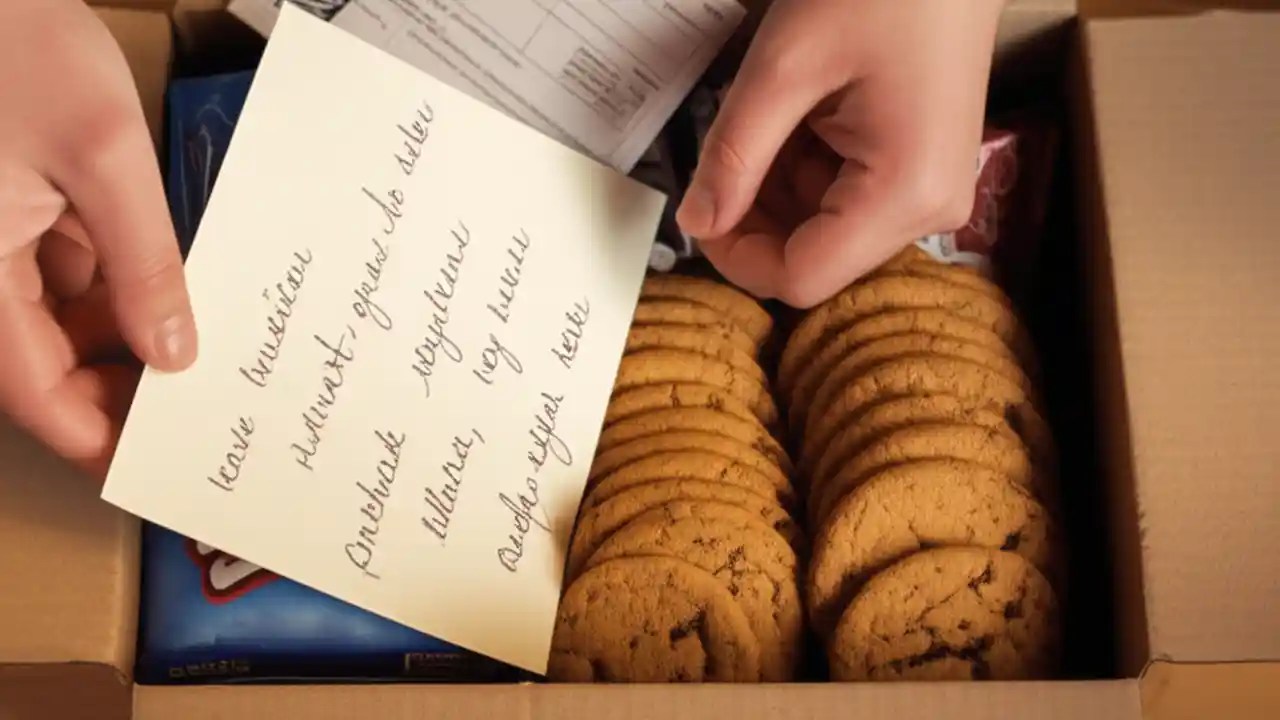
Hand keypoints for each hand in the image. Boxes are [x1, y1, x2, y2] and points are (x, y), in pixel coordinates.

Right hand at [0, 0, 195, 476]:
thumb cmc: (18, 42)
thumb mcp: (102, 156)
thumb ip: (142, 262)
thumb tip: (171, 352)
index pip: (34, 392)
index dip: (97, 436)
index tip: (160, 464)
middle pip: (47, 361)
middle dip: (123, 385)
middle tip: (205, 406)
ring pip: (62, 317)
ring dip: (128, 332)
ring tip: (208, 352)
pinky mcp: (13, 208)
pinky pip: (66, 267)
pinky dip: (118, 278)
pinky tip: (177, 286)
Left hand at [677, 0, 1004, 307]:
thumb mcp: (784, 68)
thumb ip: (733, 155)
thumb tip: (696, 221)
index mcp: (905, 193)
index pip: (800, 278)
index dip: (736, 257)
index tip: (700, 213)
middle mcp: (929, 210)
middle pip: (813, 260)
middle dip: (756, 217)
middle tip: (727, 154)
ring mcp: (929, 194)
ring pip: (822, 232)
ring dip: (777, 189)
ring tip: (773, 117)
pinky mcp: (920, 176)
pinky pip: (844, 200)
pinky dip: (804, 170)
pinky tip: (801, 117)